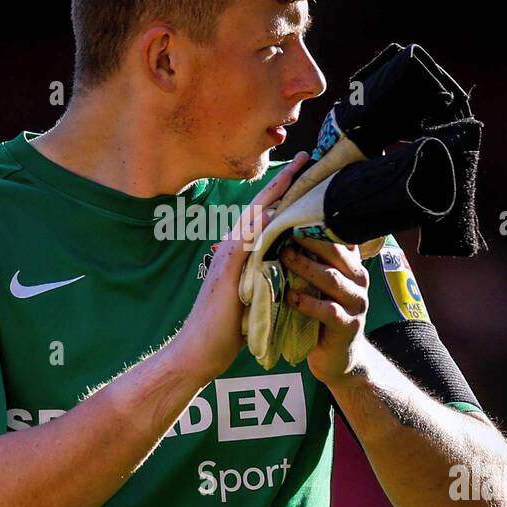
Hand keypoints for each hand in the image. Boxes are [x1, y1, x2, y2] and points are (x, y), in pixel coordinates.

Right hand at [170, 153, 310, 380]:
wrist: (200, 351)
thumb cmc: (227, 326)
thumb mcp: (253, 292)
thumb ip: (265, 272)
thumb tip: (284, 261)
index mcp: (242, 252)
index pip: (266, 215)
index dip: (285, 193)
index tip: (305, 172)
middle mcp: (233, 249)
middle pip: (261, 208)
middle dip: (283, 182)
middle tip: (305, 156)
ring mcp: (227, 259)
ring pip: (253, 218)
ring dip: (274, 194)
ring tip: (295, 171)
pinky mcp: (225, 274)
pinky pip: (243, 244)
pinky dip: (257, 226)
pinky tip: (271, 210)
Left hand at [280, 237, 370, 386]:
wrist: (337, 358)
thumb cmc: (323, 314)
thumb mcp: (322, 285)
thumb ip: (317, 261)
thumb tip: (292, 228)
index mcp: (352, 267)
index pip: (338, 240)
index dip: (318, 227)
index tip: (295, 215)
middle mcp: (359, 282)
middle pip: (337, 254)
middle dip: (311, 241)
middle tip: (286, 231)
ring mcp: (356, 305)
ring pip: (332, 280)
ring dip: (306, 267)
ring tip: (284, 257)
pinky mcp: (347, 327)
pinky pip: (329, 310)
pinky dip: (308, 303)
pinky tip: (291, 296)